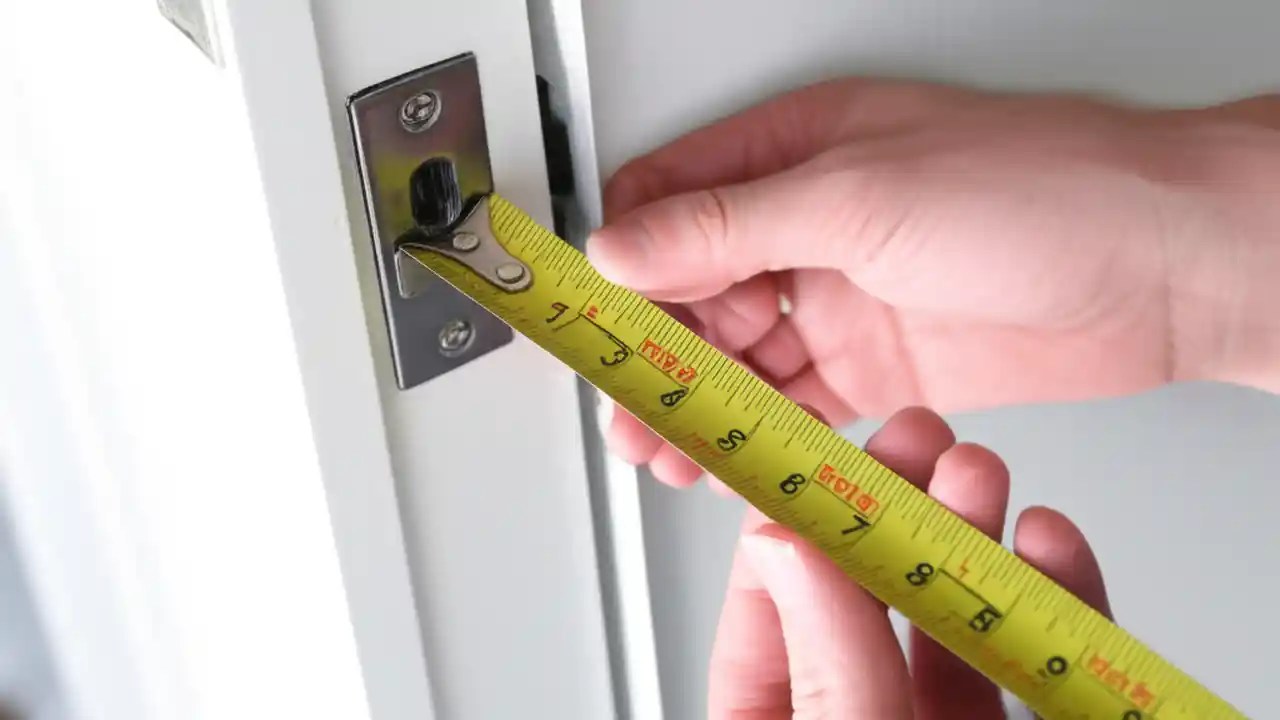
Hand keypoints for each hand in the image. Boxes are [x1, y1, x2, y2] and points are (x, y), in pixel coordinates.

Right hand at [589, 78, 1279, 488]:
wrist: (1163, 266)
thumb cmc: (1040, 187)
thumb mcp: (856, 196)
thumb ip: (729, 227)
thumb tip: (626, 245)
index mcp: (795, 153)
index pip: (671, 202)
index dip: (619, 258)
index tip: (577, 311)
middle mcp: (810, 224)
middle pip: (696, 290)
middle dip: (653, 349)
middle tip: (621, 401)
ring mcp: (842, 297)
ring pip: (740, 357)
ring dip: (697, 402)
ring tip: (660, 445)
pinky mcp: (877, 366)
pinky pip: (796, 405)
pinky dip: (758, 434)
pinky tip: (729, 456)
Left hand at [709, 407, 1110, 718]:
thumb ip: (827, 674)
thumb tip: (789, 551)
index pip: (767, 616)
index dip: (790, 525)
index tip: (811, 452)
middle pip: (868, 600)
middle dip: (895, 509)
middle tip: (915, 437)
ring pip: (959, 618)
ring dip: (974, 534)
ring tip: (978, 471)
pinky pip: (1048, 665)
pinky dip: (1061, 599)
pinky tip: (1050, 542)